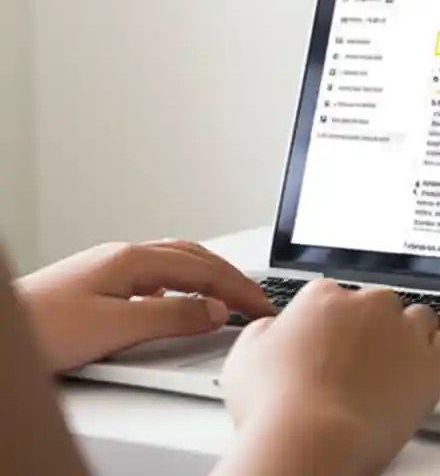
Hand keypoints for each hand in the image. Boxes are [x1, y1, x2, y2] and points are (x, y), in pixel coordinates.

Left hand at [16, 240, 274, 371]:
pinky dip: (182, 287)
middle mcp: (121, 257)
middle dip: (230, 276)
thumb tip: (215, 312)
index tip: (263, 305)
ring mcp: (108, 269)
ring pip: (174, 265)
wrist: (0, 332)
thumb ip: (172, 317)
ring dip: (207, 278)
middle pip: (193, 257)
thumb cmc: (40, 329)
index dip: (239, 287)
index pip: (204, 268)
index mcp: (131, 260)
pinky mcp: (97, 286)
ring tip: (229, 297)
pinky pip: (155, 278)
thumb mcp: (116, 327)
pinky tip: (179, 303)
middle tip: (256, 300)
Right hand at [216, 280, 439, 475]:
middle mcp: (369, 304)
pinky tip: (433, 358)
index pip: (335, 298)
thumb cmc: (275, 407)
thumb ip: (265, 332)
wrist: (311, 440)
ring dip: (409, 337)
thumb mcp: (244, 359)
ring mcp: (405, 330)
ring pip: (418, 319)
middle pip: (378, 306)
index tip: (331, 347)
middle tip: (358, 366)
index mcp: (323, 298)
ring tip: (394, 369)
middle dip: (371, 331)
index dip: (332, 327)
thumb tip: (275, 328)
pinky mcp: (434, 359)